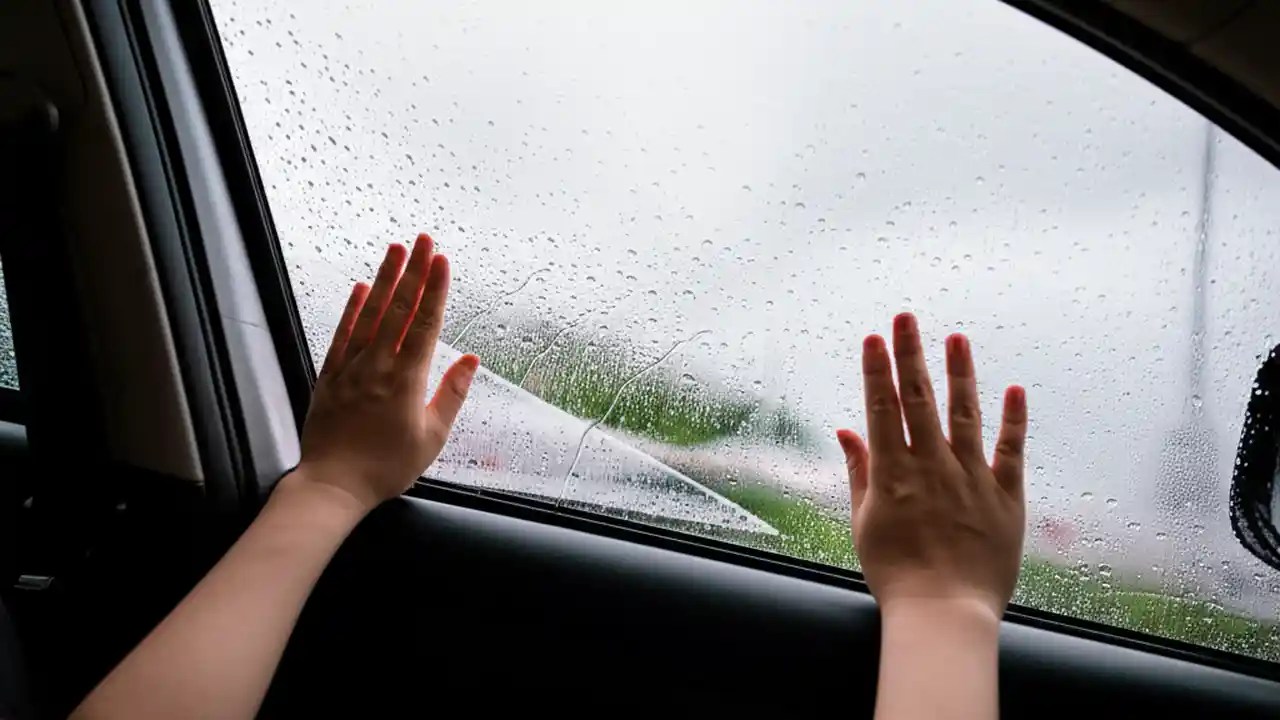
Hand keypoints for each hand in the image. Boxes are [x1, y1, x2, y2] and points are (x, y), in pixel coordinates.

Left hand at [294, 233, 479, 512]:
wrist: (333, 486)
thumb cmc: (386, 467)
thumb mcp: (431, 438)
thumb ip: (451, 395)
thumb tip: (471, 359)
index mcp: (406, 381)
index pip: (424, 325)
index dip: (435, 290)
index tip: (443, 261)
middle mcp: (377, 366)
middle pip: (398, 310)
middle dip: (414, 271)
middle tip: (423, 239)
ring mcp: (350, 368)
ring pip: (370, 314)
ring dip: (385, 279)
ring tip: (396, 249)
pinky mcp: (329, 376)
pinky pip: (342, 334)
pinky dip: (352, 309)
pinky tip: (362, 288)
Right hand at [836, 312, 1026, 623]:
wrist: (944, 614)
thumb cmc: (897, 575)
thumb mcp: (864, 523)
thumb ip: (858, 471)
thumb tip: (846, 431)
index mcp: (893, 474)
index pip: (881, 408)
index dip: (876, 369)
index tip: (873, 338)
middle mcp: (932, 467)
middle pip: (918, 399)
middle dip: (910, 354)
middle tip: (907, 317)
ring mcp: (971, 479)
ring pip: (965, 414)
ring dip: (960, 373)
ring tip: (956, 337)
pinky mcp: (1005, 498)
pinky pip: (1011, 451)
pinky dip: (1014, 420)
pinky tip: (1014, 389)